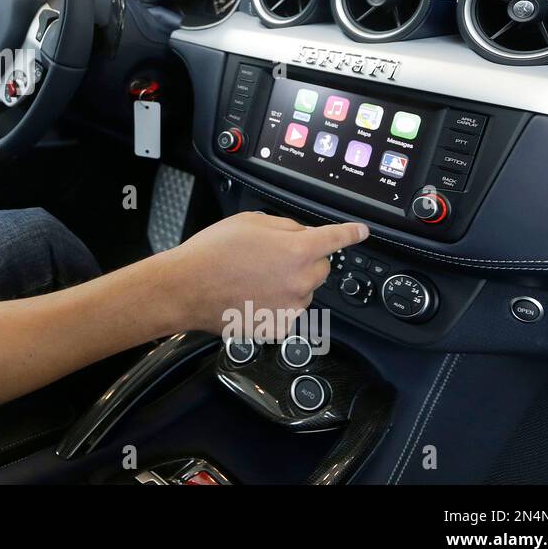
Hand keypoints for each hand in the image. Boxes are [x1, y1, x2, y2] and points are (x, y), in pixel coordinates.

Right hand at [151, 212, 367, 336]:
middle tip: (272, 257)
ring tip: (254, 278)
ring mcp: (291, 307)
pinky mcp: (278, 326)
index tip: (360, 232)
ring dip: (290, 284)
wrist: (186, 287)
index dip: (351, 233)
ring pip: (304, 291)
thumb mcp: (250, 221)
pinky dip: (276, 305)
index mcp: (298, 250)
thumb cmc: (212, 253)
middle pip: (320, 267)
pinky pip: (288, 312)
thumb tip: (299, 234)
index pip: (336, 238)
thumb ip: (284, 226)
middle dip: (304, 260)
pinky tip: (252, 297)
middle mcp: (301, 281)